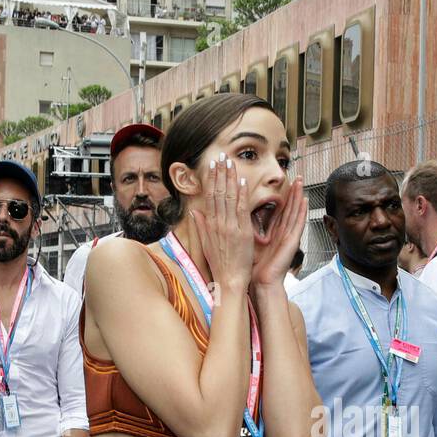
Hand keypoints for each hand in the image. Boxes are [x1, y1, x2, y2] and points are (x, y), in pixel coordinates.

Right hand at [189, 151, 252, 298]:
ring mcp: (230, 227)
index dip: (211, 179)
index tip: (212, 165)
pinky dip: (241, 195)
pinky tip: (242, 182)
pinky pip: (241, 210)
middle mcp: (218, 223)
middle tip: (221, 156)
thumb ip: (201, 226)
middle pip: (218, 193)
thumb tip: (194, 211)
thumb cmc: (220, 265)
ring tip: (230, 162)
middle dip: (219, 173)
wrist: (229, 280)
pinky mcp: (242, 233)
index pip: (209, 196)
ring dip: (230, 178)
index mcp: (210, 224)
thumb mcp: (206, 244)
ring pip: (228, 198)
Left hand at [251, 177, 307, 289]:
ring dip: (298, 197)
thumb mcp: (247, 244)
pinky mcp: (292, 242)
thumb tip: (234, 220)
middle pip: (289, 208)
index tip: (285, 184)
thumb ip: (244, 230)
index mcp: (273, 233)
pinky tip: (305, 200)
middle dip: (293, 192)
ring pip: (295, 212)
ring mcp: (289, 237)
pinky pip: (298, 224)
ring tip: (301, 182)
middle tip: (296, 177)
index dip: (282, 197)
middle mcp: (282, 233)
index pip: (279, 211)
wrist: (262, 283)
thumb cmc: (254, 268)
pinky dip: (302, 212)